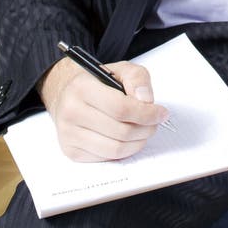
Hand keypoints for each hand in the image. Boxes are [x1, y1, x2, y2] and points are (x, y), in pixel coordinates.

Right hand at [37, 56, 169, 161]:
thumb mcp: (120, 70)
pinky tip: (128, 138)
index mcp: (82, 88)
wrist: (67, 95)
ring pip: (115, 149)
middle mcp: (71, 112)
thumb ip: (137, 78)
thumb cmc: (98, 83)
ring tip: (145, 131)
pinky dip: (124, 150)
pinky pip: (106, 158)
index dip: (146, 113)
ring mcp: (68, 135)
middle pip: (121, 131)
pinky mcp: (71, 152)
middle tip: (155, 122)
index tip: (161, 113)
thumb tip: (146, 100)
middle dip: (146, 128)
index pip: (121, 108)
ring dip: (138, 142)